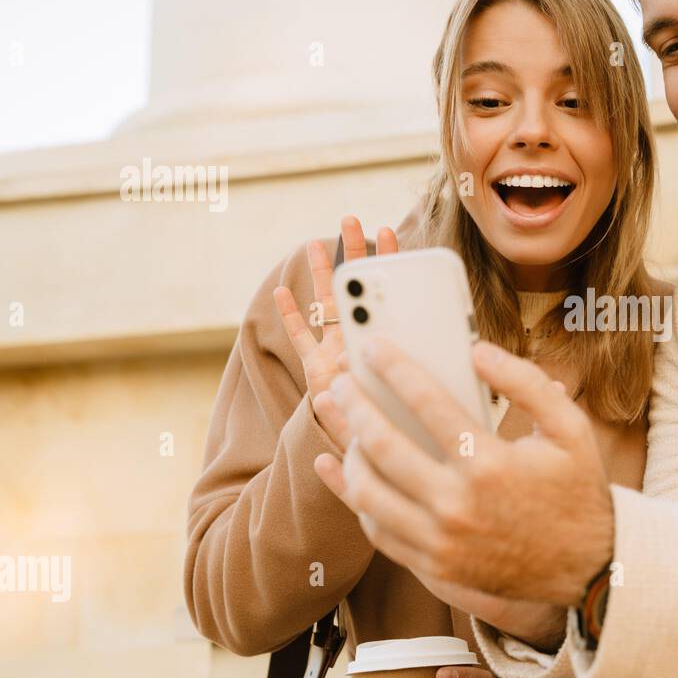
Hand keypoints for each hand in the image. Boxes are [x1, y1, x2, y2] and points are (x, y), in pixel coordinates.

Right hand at [274, 215, 397, 445]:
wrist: (368, 457)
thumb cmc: (396, 429)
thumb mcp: (395, 401)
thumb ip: (376, 381)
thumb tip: (351, 366)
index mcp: (386, 341)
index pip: (389, 291)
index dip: (389, 263)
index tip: (389, 233)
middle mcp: (362, 340)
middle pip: (357, 289)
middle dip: (354, 254)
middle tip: (353, 221)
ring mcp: (338, 351)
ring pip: (329, 305)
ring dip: (321, 274)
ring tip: (316, 242)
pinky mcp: (316, 368)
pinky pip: (302, 337)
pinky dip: (291, 315)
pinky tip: (281, 292)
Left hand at [314, 338, 614, 607]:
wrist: (591, 568)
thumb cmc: (577, 491)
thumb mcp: (570, 429)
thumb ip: (527, 383)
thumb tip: (478, 352)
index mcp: (490, 463)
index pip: (426, 402)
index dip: (393, 368)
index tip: (372, 348)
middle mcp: (458, 504)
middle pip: (382, 444)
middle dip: (354, 405)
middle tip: (342, 382)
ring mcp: (441, 541)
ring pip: (368, 493)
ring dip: (349, 453)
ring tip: (347, 426)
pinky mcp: (434, 566)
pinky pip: (379, 531)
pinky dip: (359, 500)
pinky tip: (353, 474)